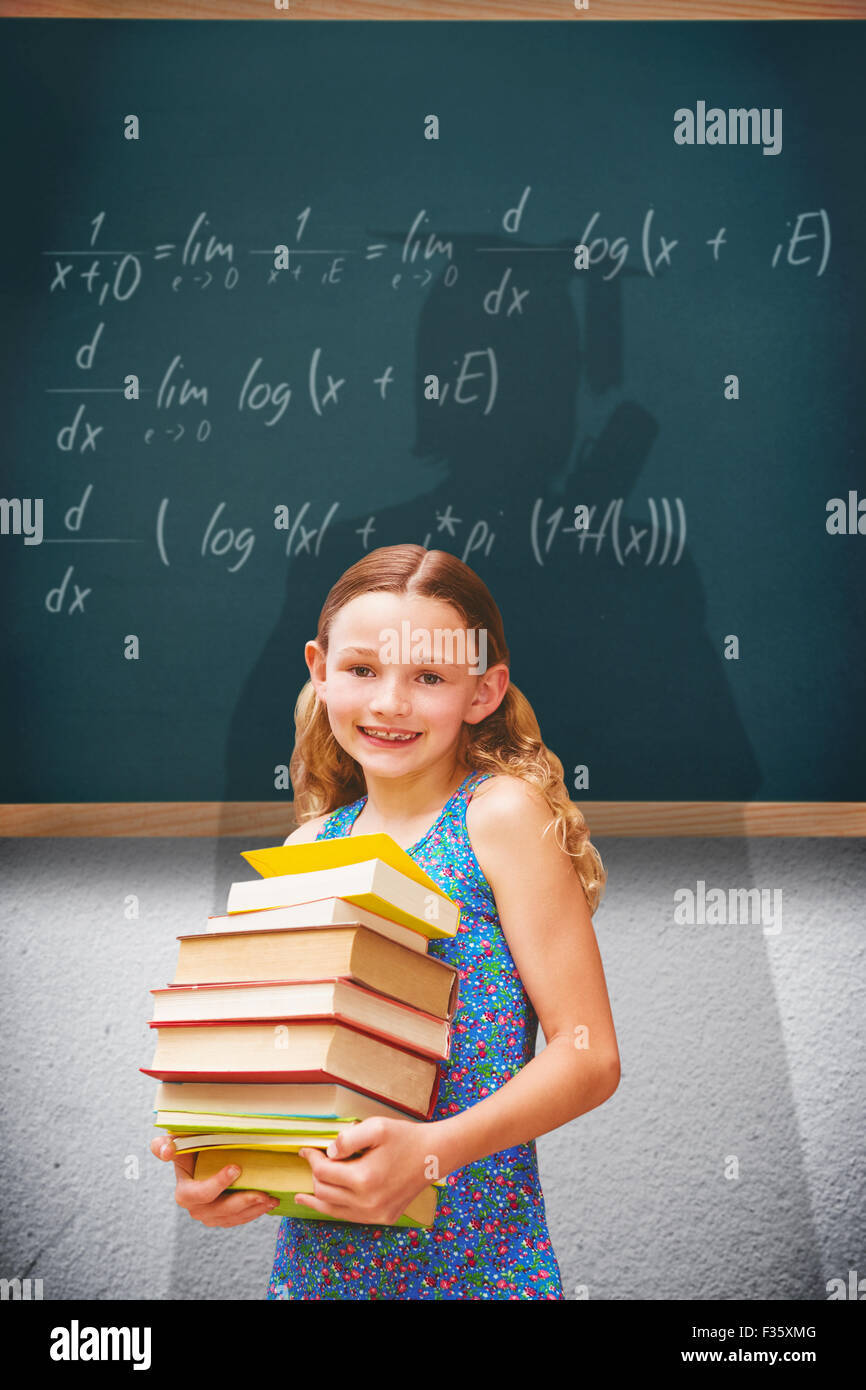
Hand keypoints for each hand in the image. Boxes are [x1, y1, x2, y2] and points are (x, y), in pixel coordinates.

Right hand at [150, 1135, 279, 1227]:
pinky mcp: (223, 1218)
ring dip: (253, 1210)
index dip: (218, 1183)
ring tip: (271, 1199)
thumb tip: (167, 1151)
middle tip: (263, 1193)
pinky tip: (268, 1204)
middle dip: (242, 1202)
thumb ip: (166, 1144)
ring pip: (233, 1218)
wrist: (201, 1160)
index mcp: (185, 1192)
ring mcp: (210, 1216)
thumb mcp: (177, 1143)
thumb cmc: (190, 1148)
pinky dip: (255, 1213)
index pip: (201, 1193)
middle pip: (220, 1210)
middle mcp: (196, 1209)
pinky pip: (239, 1220)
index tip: (236, 1168)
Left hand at [296, 1117, 435, 1224]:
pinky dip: (335, 1209)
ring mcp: (375, 1215)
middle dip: (315, 1176)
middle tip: (314, 1161)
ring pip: (333, 1211)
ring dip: (318, 1198)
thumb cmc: (405, 1138)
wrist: (434, 1155)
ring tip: (303, 1196)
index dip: (312, 1159)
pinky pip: (350, 1216)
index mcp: (364, 1179)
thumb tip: (328, 1154)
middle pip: (324, 1193)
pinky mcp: (383, 1218)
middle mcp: (368, 1203)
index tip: (306, 1150)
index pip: (323, 1173)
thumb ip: (347, 1139)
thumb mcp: (375, 1127)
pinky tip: (327, 1204)